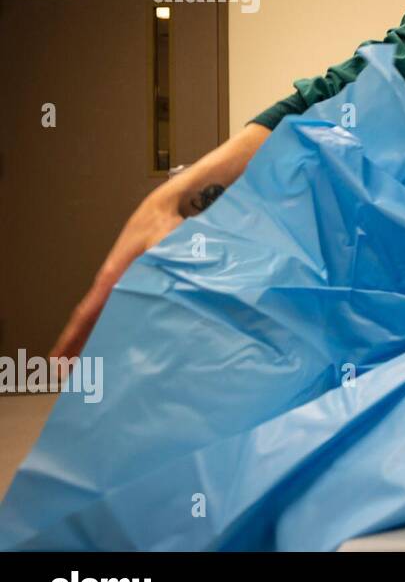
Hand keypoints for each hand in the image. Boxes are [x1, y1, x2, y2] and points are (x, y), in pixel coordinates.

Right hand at [50, 191, 182, 359]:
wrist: (169, 205)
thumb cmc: (164, 223)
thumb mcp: (164, 245)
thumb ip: (164, 267)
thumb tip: (165, 292)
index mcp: (114, 276)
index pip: (87, 314)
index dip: (72, 340)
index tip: (58, 363)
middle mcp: (114, 282)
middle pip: (92, 321)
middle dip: (79, 348)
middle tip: (70, 376)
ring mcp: (123, 282)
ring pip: (105, 316)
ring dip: (95, 339)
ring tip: (89, 366)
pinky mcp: (136, 281)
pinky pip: (119, 309)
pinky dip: (114, 325)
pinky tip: (121, 339)